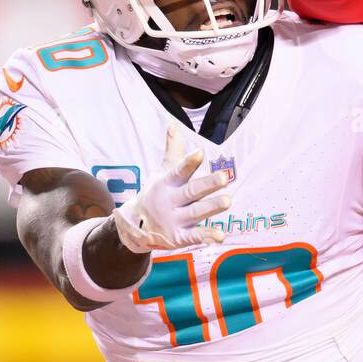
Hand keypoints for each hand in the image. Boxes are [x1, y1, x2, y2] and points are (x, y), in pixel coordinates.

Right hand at [113, 123, 232, 252]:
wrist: (135, 227)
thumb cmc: (156, 193)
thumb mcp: (163, 172)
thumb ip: (174, 150)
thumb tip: (174, 123)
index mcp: (168, 183)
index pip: (179, 172)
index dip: (189, 163)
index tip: (200, 153)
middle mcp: (171, 201)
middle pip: (192, 191)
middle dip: (208, 184)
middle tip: (225, 177)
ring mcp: (175, 220)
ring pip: (196, 212)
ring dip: (211, 207)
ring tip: (227, 201)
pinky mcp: (179, 237)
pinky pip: (194, 237)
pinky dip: (207, 236)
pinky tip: (220, 235)